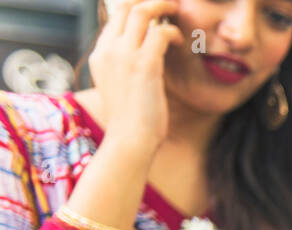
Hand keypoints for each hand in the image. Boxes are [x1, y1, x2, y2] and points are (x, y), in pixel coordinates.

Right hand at [88, 0, 183, 156]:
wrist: (129, 142)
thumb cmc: (130, 123)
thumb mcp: (119, 89)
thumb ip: (125, 70)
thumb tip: (141, 63)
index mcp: (99, 55)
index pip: (114, 18)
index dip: (135, 7)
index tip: (154, 9)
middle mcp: (108, 50)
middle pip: (126, 7)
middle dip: (149, 0)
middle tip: (170, 3)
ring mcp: (124, 55)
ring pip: (142, 12)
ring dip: (162, 6)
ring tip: (177, 9)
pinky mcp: (144, 65)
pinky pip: (160, 32)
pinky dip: (172, 32)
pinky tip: (180, 41)